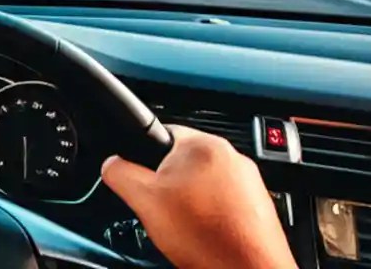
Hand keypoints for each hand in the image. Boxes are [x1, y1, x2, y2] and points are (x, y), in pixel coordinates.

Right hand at [101, 125, 296, 268]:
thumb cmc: (205, 237)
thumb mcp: (144, 202)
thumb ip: (121, 174)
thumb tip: (111, 164)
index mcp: (203, 145)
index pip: (162, 132)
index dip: (146, 160)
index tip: (146, 183)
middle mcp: (233, 156)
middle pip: (183, 162)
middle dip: (170, 185)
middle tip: (166, 211)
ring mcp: (250, 181)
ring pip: (205, 183)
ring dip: (192, 201)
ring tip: (189, 226)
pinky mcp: (259, 204)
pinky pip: (225, 201)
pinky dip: (213, 215)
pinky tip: (207, 233)